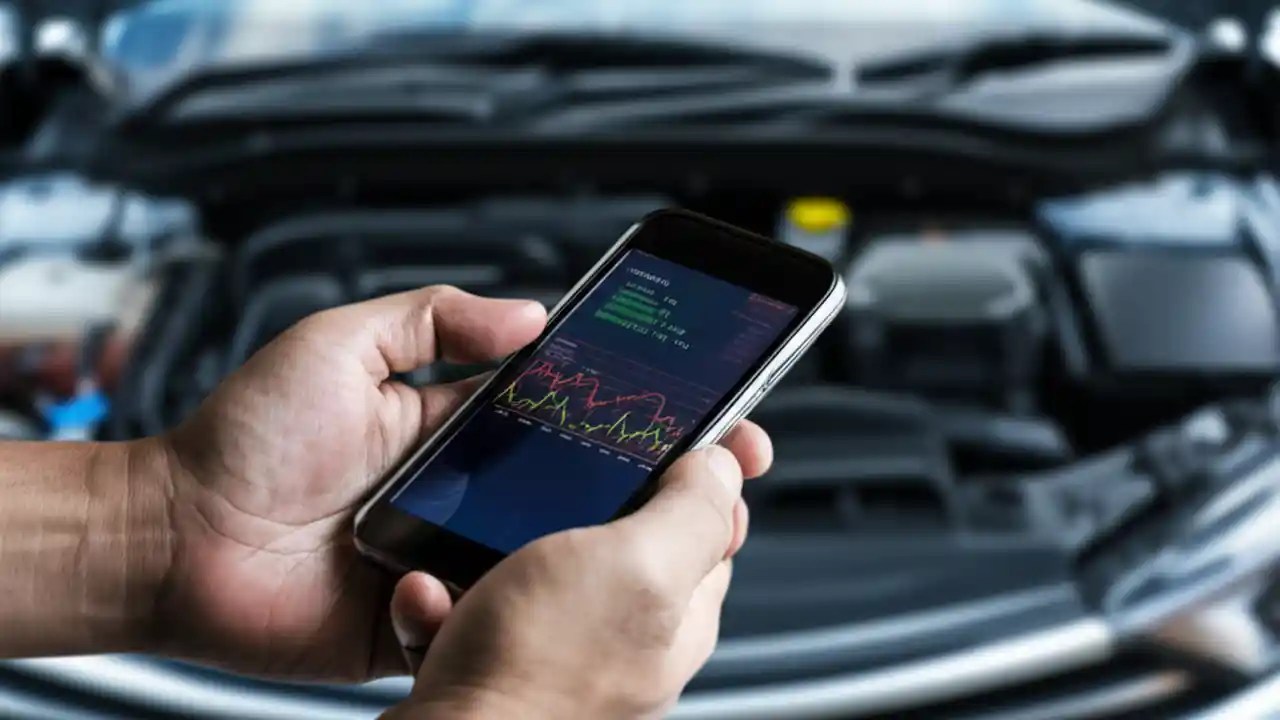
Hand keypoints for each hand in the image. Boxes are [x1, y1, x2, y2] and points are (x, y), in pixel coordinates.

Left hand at [153, 286, 546, 680]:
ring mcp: (428, 562)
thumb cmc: (245, 440)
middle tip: (577, 492)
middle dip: (563, 497)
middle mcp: (443, 496)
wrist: (177, 539)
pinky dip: (461, 616)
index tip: (606, 415)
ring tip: (505, 545)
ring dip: (518, 560)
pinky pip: (463, 629)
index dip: (568, 416)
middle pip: (535, 498)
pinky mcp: (408, 625)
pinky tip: (422, 587)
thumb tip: (528, 313)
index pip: (527, 421)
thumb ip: (431, 318)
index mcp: (436, 430)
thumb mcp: (337, 346)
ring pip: (512, 568)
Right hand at [384, 434, 772, 719]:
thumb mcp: (638, 565)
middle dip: (567, 498)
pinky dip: (440, 595)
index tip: (678, 424)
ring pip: (525, 562)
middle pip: (613, 532)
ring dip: (485, 544)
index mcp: (676, 610)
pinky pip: (464, 603)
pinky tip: (434, 601)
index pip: (709, 521)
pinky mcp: (492, 665)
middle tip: (540, 482)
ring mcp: (557, 653)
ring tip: (467, 546)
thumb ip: (692, 513)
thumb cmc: (537, 674)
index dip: (697, 466)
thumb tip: (725, 465)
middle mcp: (624, 636)